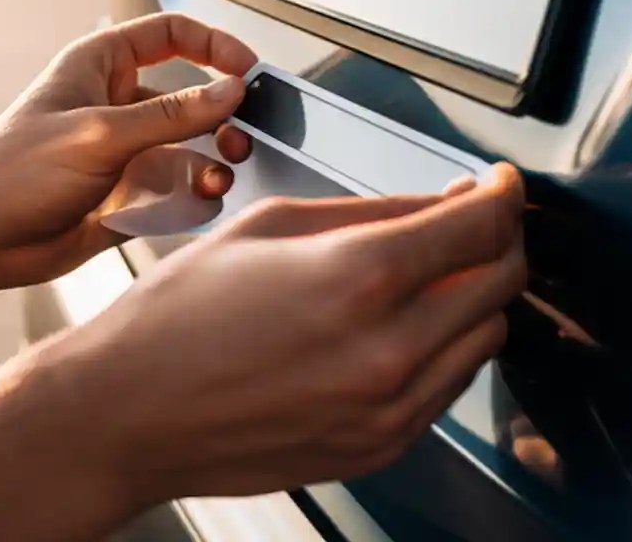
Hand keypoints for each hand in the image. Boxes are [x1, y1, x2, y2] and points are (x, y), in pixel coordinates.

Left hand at [0, 13, 256, 294]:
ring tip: (214, 179)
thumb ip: (173, 114)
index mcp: (100, 67)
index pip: (170, 34)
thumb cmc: (9, 175)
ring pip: (193, 148)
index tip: (248, 70)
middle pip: (192, 96)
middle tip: (238, 138)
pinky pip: (179, 191)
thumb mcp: (99, 134)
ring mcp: (125, 153)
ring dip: (212, 163)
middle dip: (222, 117)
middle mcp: (117, 106)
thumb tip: (230, 90)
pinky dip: (194, 198)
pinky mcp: (129, 197)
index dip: (214, 45)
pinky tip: (192, 204)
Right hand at [50, 164, 525, 503]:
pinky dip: (445, 349)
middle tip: (477, 220)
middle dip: (500, 239)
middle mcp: (389, 350)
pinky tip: (403, 327)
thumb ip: (371, 212)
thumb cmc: (177, 319)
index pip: (482, 225)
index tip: (501, 183)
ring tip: (432, 275)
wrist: (128, 414)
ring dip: (475, 298)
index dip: (503, 194)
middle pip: (503, 281)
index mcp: (359, 277)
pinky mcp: (382, 446)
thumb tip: (439, 203)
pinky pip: (450, 387)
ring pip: (486, 338)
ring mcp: (390, 408)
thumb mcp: (269, 226)